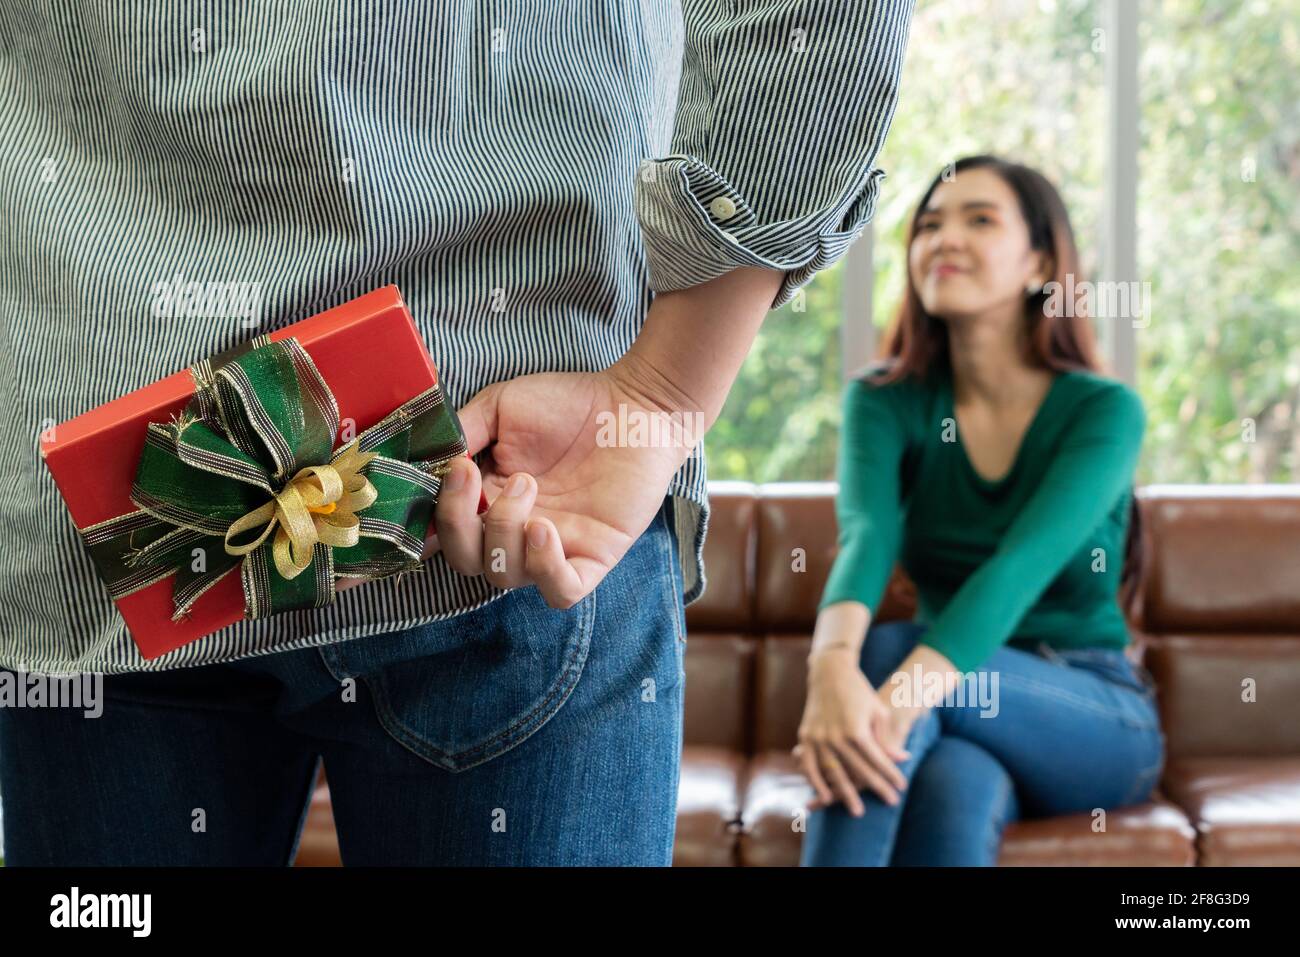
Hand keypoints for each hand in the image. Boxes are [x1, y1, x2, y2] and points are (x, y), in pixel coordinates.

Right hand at [425, 358, 699, 607]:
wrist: (632, 405)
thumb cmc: (568, 403)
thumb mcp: (499, 407)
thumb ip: (461, 435)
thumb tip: (429, 468)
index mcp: (486, 499)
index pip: (441, 532)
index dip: (424, 522)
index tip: (428, 485)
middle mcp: (514, 530)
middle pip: (466, 560)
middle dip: (459, 523)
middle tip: (477, 476)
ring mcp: (553, 548)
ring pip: (505, 577)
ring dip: (503, 531)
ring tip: (529, 484)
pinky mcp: (592, 558)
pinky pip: (560, 592)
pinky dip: (545, 570)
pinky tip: (544, 530)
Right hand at [794, 649, 911, 816]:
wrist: (829, 672)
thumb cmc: (859, 692)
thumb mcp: (877, 712)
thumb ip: (886, 738)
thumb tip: (902, 760)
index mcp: (857, 730)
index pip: (878, 761)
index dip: (891, 776)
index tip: (901, 788)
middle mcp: (836, 736)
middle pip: (859, 770)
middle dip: (876, 788)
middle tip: (890, 804)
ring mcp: (818, 738)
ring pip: (833, 773)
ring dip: (845, 793)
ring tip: (857, 811)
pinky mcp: (806, 736)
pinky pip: (809, 765)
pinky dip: (816, 782)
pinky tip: (826, 797)